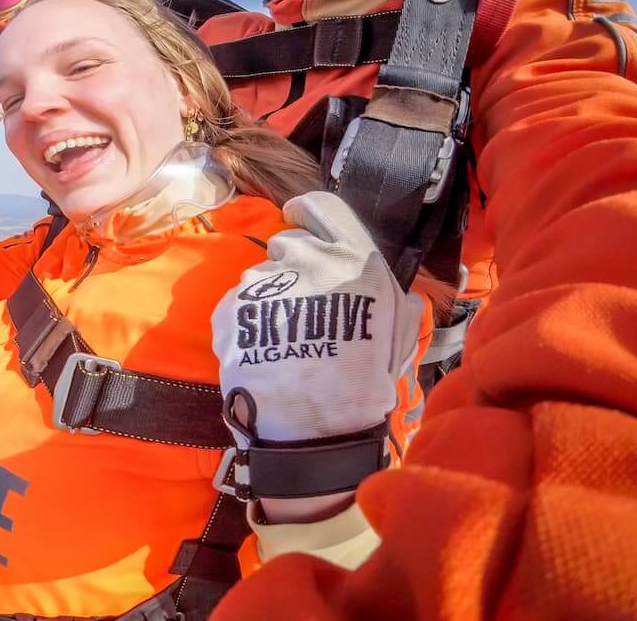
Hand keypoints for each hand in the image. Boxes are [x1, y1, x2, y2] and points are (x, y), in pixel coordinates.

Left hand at [211, 191, 423, 443]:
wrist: (317, 429)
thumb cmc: (365, 382)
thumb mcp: (399, 333)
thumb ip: (395, 299)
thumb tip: (402, 290)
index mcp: (354, 259)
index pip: (323, 207)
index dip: (308, 211)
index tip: (301, 217)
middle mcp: (307, 260)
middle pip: (287, 240)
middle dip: (292, 263)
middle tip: (303, 303)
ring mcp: (265, 282)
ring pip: (260, 274)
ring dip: (270, 297)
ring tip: (285, 337)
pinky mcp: (233, 307)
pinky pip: (237, 304)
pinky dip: (246, 322)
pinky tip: (264, 350)